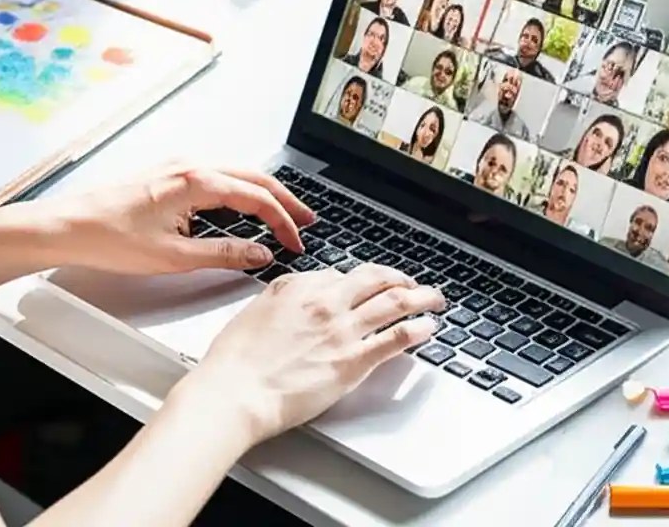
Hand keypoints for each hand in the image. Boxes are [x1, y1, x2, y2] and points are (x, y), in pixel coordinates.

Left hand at [51, 162, 314, 274]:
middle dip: (284, 200)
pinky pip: (218, 175)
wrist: (65, 227)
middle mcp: (191, 166)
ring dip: (263, 192)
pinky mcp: (168, 175)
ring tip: (282, 213)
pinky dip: (241, 189)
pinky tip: (243, 204)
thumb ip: (224, 254)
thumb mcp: (174, 257)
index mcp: (197, 181)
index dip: (283, 222)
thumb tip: (259, 253)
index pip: (257, 198)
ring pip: (237, 173)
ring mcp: (178, 167)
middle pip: (254, 178)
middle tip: (305, 221)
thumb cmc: (108, 238)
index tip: (295, 243)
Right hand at [191, 264, 444, 443]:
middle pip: (375, 279)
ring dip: (420, 298)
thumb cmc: (235, 363)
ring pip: (394, 302)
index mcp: (298, 288)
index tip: (368, 287)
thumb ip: (281, 298)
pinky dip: (417, 329)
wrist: (235, 393)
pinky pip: (396, 337)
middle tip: (410, 284)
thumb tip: (298, 293)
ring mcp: (342, 330)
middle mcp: (325, 303)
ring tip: (433, 299)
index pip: (340, 275)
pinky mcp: (353, 360)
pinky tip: (427, 327)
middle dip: (398, 278)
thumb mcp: (254, 312)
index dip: (359, 281)